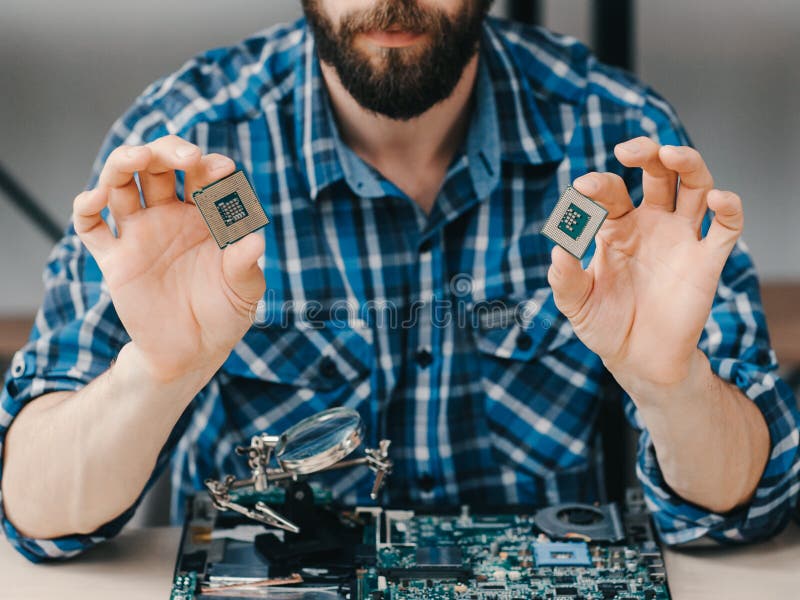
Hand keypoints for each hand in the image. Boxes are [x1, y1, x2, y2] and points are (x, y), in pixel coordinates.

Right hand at [73, 135, 265, 382]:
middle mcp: (171, 217)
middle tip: (186, 155)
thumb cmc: (224, 315)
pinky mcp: (116, 259)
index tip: (222, 170)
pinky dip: (86, 206)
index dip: (211, 167)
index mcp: (205, 217)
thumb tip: (256, 241)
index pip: (203, 177)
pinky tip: (97, 197)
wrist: (192, 352)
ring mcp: (141, 234)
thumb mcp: (244, 292)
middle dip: (169, 151)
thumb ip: (245, 266)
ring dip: (126, 162)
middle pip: (160, 166)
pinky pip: (91, 226)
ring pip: (122, 183)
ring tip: (139, 156)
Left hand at [547, 137, 742, 387]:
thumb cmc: (604, 325)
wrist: (637, 360)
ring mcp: (681, 239)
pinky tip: (717, 199)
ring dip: (687, 163)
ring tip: (671, 153)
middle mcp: (651, 224)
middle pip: (657, 174)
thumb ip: (565, 278)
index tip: (582, 189)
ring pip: (694, 186)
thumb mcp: (576, 304)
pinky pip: (726, 226)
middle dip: (646, 153)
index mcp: (616, 228)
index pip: (610, 193)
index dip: (598, 185)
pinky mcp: (707, 260)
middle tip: (628, 150)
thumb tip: (558, 248)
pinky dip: (728, 207)